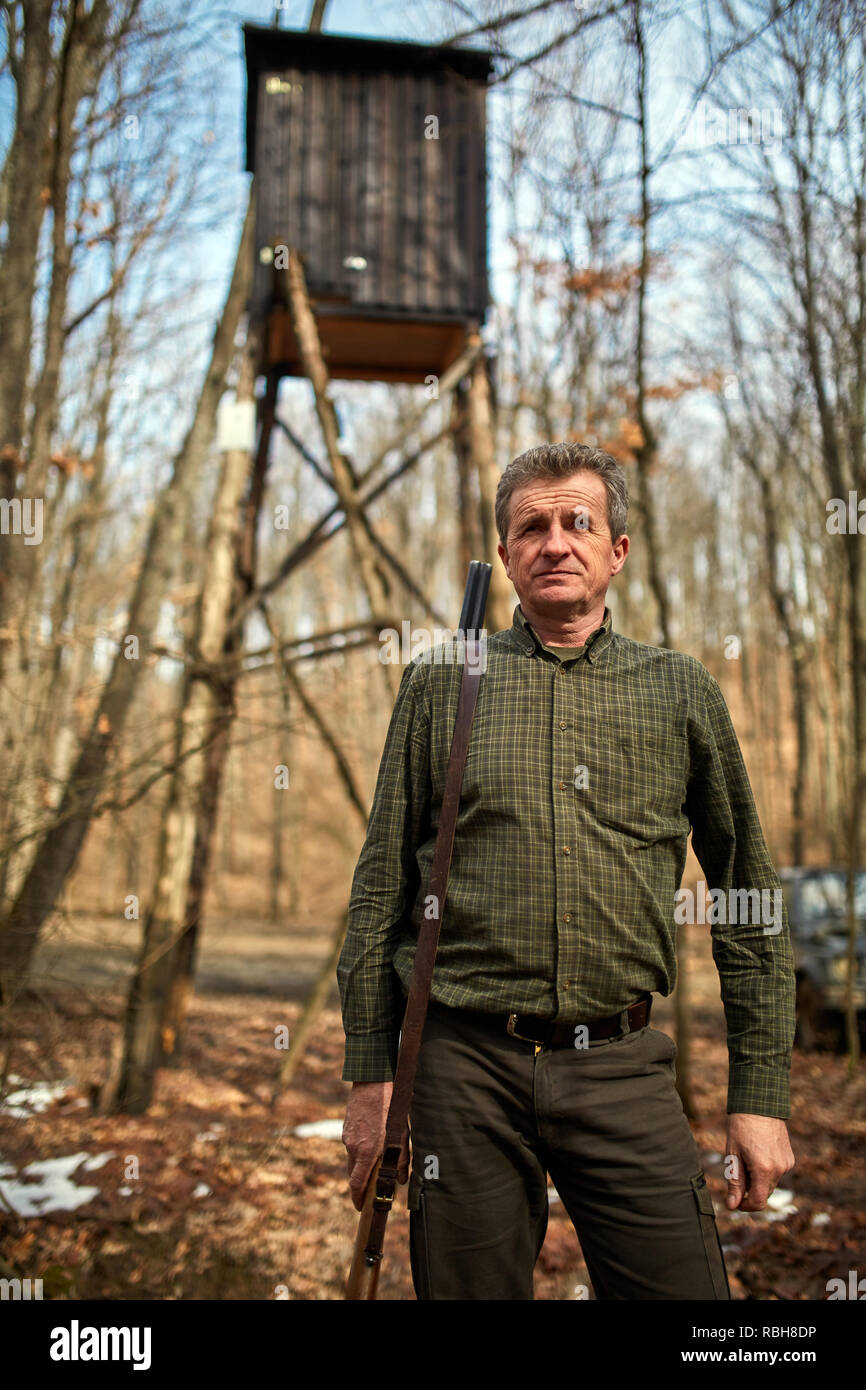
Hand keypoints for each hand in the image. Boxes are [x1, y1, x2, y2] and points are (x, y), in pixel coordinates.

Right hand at [342, 1081, 409, 1210]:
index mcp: (367, 1151)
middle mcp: (353, 1146)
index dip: (357, 1198)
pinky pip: (352, 1145)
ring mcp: (348, 1136)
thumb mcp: (402, 1134)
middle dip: (361, 1183)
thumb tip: (401, 1180)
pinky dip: (360, 1149)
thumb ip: (401, 1159)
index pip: (356, 1184)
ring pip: (353, 1158)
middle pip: (353, 1173)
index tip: (360, 1207)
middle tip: (372, 1186)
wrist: (373, 1082)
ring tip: (377, 1158)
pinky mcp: (346, 1128)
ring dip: (362, 1163)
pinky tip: (372, 1139)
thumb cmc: (391, 1107)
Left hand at [724, 1113, 794, 1210]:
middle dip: (750, 1190)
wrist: (759, 1104)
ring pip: (771, 1183)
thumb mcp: (733, 1154)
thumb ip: (735, 1182)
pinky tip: (757, 1153)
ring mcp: (787, 1164)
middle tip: (737, 1171)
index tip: (735, 1200)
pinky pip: (777, 1172)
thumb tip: (732, 1206)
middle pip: (764, 1193)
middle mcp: (780, 1169)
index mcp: (764, 1170)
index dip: (745, 1205)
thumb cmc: (741, 1127)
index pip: (758, 1202)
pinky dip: (766, 1170)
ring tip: (746, 1158)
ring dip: (758, 1179)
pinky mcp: (790, 1158)